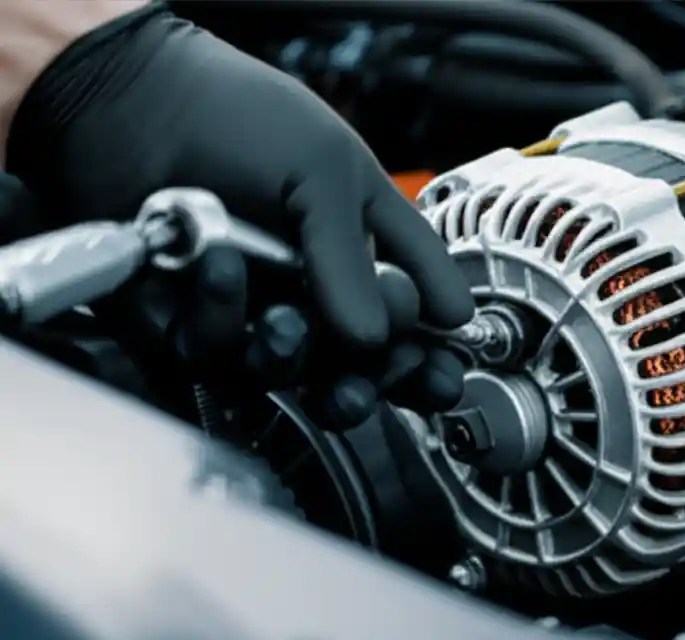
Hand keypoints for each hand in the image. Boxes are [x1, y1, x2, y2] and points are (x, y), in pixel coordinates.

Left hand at [5, 6, 473, 420]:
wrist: (135, 97)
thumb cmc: (244, 118)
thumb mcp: (326, 173)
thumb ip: (353, 259)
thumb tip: (376, 339)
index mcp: (364, 254)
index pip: (412, 322)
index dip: (429, 358)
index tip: (438, 374)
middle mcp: (311, 291)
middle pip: (352, 371)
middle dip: (360, 385)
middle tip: (358, 383)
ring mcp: (250, 312)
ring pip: (283, 375)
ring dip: (288, 352)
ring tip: (280, 316)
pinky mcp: (185, 325)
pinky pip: (209, 356)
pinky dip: (217, 316)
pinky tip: (215, 265)